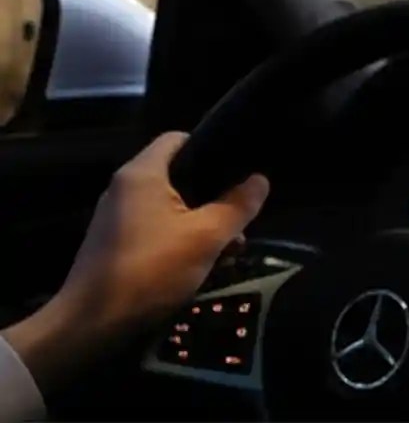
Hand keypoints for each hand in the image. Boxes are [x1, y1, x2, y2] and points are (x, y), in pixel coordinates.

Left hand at [2, 132, 268, 392]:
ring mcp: (116, 217)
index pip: (178, 138)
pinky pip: (156, 227)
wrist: (92, 324)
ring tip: (230, 246)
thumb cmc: (150, 270)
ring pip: (169, 205)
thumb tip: (261, 179)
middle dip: (213, 193)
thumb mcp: (205, 238)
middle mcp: (124, 188)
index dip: (211, 147)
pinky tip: (202, 262)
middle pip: (177, 175)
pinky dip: (180, 237)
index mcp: (141, 174)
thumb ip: (237, 206)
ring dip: (200, 221)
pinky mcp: (115, 243)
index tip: (240, 167)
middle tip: (242, 215)